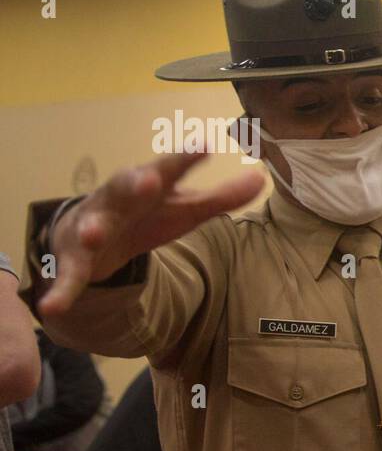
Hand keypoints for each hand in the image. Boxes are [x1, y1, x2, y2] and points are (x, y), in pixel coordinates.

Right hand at [38, 150, 263, 317]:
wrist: (93, 233)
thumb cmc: (148, 214)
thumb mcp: (186, 208)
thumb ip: (222, 197)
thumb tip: (261, 179)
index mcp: (148, 185)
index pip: (170, 169)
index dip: (186, 157)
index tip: (205, 144)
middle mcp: (118, 200)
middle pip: (126, 188)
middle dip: (135, 182)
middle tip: (149, 177)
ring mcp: (93, 227)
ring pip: (92, 225)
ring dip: (92, 228)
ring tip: (93, 233)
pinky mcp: (77, 260)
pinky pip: (70, 276)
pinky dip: (61, 290)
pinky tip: (52, 306)